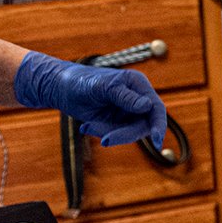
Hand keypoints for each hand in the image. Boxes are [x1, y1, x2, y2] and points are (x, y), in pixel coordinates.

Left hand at [13, 51, 165, 145]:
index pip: (156, 108)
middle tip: (105, 141)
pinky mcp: (115, 122)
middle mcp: (136, 99)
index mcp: (138, 86)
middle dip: (124, 134)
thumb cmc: (83, 81)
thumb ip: (126, 97)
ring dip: (107, 132)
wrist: (62, 88)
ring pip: (127, 132)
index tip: (157, 140)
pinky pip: (114, 134)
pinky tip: (86, 126)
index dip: (159, 124)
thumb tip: (148, 107)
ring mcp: (126, 112)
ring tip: (87, 126)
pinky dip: (100, 132)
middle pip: (142, 125)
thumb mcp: (103, 87)